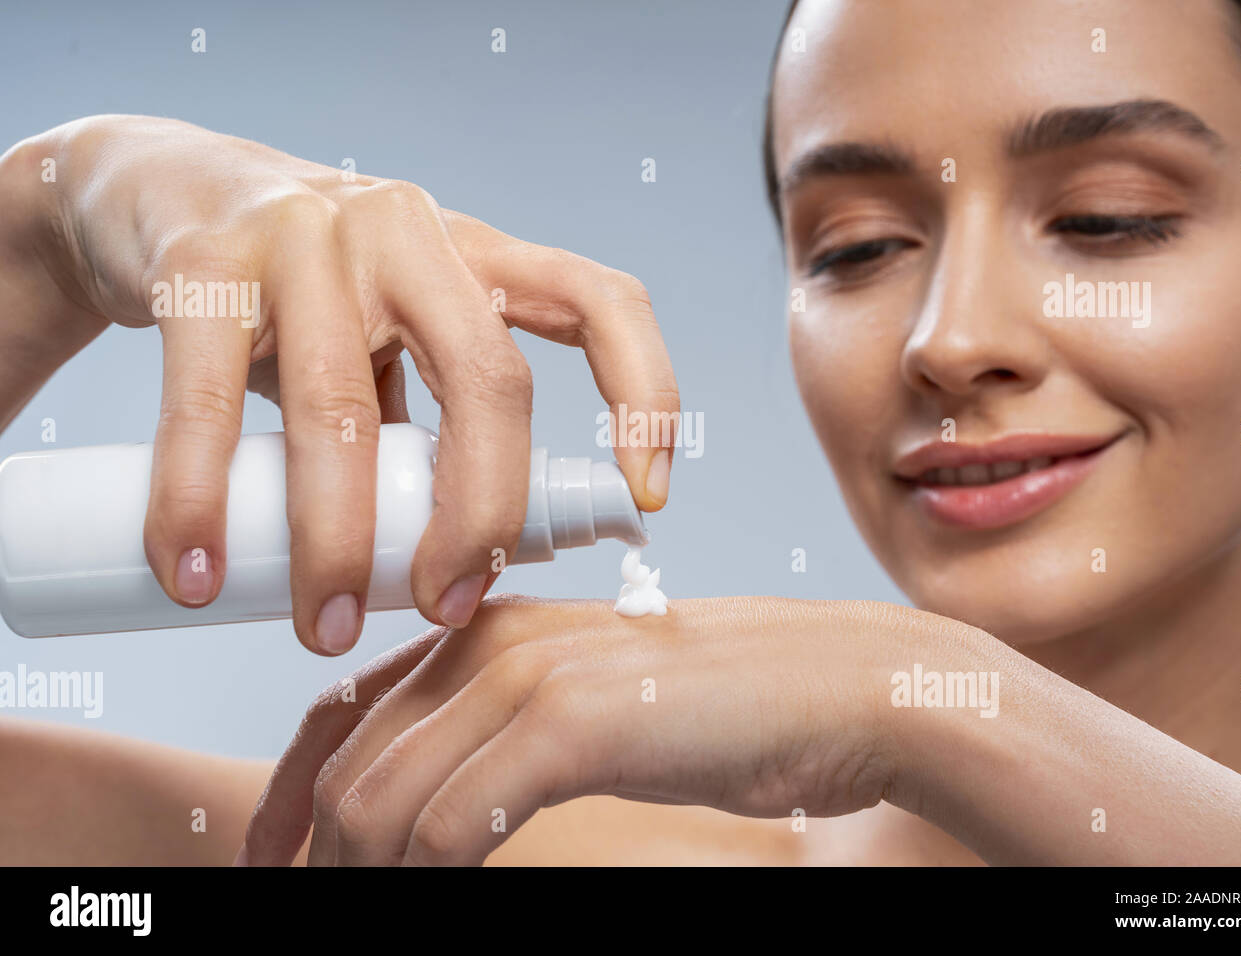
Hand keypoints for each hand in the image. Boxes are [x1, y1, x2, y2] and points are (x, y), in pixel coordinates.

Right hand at [3, 116, 677, 653]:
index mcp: (474, 257)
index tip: (645, 496)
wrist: (154, 188)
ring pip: (343, 409)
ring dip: (339, 540)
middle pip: (488, 380)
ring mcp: (308, 240)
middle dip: (480, 514)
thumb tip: (472, 561)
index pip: (599, 301)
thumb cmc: (298, 295)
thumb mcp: (388, 335)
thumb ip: (431, 416)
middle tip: (446, 606)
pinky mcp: (206, 264)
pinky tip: (193, 571)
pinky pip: (209, 402)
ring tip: (323, 627)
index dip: (646, 391)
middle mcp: (409, 235)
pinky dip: (200, 499)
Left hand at [240, 595, 975, 864]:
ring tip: (375, 913)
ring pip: (380, 802)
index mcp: (487, 625)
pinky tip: (443, 896)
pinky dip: (427, 879)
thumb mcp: (584, 706)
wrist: (836, 687)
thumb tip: (421, 802)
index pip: (341, 710)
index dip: (284, 798)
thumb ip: (501, 731)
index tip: (270, 865)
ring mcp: (529, 675)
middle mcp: (491, 636)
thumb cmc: (720, 706)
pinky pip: (451, 825)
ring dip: (364, 878)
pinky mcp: (573, 723)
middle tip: (314, 905)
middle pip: (347, 765)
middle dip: (316, 856)